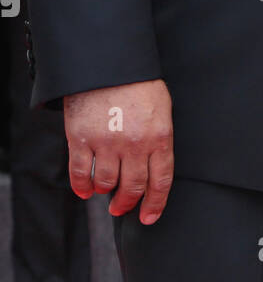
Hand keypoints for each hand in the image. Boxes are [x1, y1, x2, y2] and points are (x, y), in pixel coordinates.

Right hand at [64, 80, 173, 224]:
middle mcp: (135, 144)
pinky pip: (81, 173)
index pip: (161, 180)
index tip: (149, 217)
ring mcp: (107, 143)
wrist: (109, 64)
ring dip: (105, 192)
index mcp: (160, 136)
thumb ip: (160, 138)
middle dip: (128, 203)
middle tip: (122, 208)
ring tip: (104, 191)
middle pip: (133, 187)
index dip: (155, 204)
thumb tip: (154, 168)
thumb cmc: (139, 84)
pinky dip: (82, 187)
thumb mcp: (162, 108)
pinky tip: (85, 190)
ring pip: (106, 183)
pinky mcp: (81, 139)